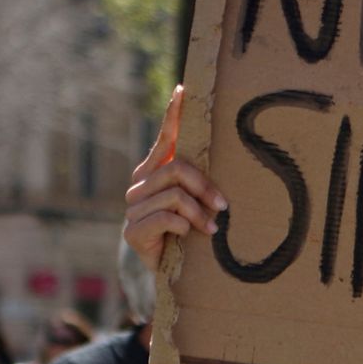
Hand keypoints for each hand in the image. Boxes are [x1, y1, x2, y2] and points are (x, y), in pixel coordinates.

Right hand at [123, 85, 226, 269]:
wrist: (169, 272)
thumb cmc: (188, 231)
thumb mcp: (196, 202)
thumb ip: (199, 180)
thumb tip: (229, 156)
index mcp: (154, 171)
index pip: (165, 138)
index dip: (173, 114)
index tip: (183, 90)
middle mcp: (140, 185)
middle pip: (176, 168)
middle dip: (204, 185)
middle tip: (223, 205)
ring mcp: (133, 207)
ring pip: (174, 194)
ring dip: (199, 211)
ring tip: (211, 227)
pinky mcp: (133, 231)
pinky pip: (166, 217)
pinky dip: (184, 226)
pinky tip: (191, 236)